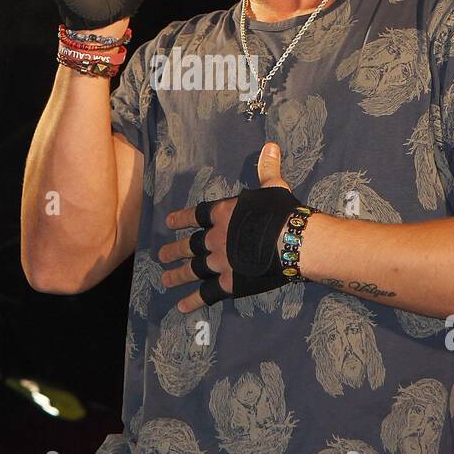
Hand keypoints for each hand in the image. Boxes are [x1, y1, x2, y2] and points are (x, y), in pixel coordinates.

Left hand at [160, 142, 295, 313]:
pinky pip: (208, 293)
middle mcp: (216, 238)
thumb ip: (268, 169)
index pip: (197, 215)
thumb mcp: (275, 186)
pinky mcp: (231, 283)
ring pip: (193, 270)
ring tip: (165, 280)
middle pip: (190, 245)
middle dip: (174, 250)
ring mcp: (220, 262)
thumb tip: (271, 146)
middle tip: (161, 256)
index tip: (169, 222)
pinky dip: (194, 301)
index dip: (182, 218)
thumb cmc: (284, 212)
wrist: (292, 240)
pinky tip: (181, 307)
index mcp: (224, 214)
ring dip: (178, 275)